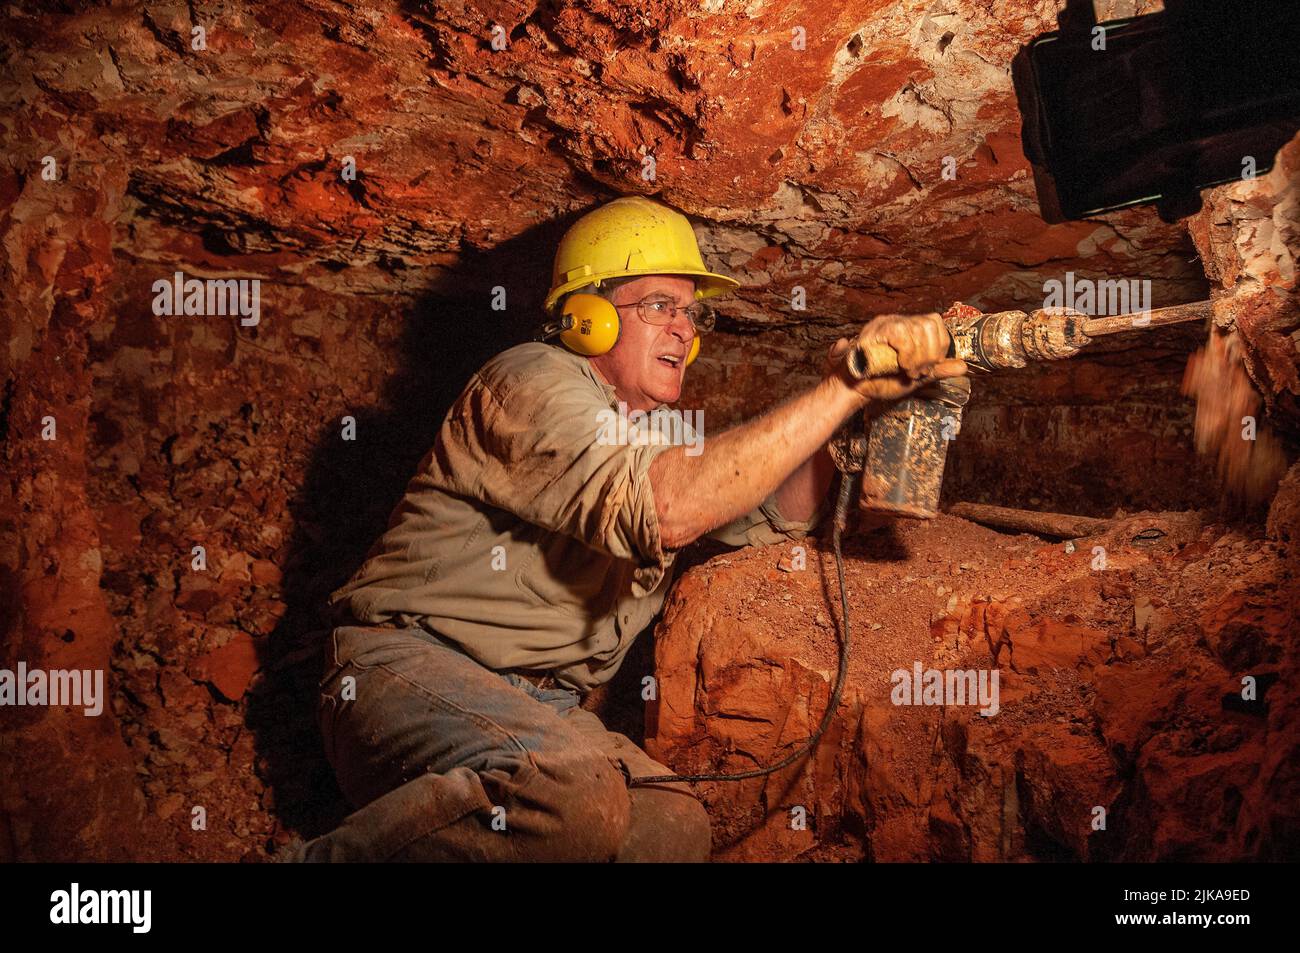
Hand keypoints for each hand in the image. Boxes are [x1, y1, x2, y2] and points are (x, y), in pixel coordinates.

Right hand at [825, 312, 966, 403]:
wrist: (856, 390)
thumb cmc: (882, 382)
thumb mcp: (917, 379)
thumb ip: (937, 371)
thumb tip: (963, 367)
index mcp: (910, 329)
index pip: (936, 324)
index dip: (939, 347)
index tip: (927, 368)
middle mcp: (899, 321)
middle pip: (930, 323)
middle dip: (930, 353)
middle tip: (917, 372)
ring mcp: (886, 322)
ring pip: (918, 327)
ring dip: (918, 355)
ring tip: (908, 370)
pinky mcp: (875, 329)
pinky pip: (901, 332)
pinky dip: (907, 351)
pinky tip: (901, 364)